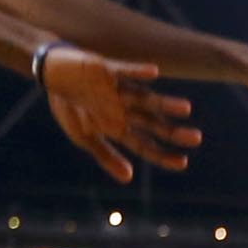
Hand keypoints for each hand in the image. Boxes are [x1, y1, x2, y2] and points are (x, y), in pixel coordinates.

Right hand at [41, 46, 199, 182]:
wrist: (50, 74)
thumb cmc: (69, 106)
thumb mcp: (84, 137)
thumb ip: (106, 156)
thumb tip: (129, 178)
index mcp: (118, 126)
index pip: (145, 143)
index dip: (163, 154)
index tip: (183, 163)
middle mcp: (123, 108)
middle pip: (153, 122)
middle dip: (173, 131)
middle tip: (197, 138)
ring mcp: (117, 89)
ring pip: (145, 98)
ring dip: (164, 103)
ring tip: (186, 109)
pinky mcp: (105, 69)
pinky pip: (124, 70)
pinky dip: (137, 71)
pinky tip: (154, 73)